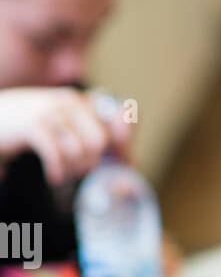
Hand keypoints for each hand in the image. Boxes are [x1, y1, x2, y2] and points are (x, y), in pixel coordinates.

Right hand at [0, 88, 131, 187]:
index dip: (125, 143)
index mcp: (83, 101)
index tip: (117, 160)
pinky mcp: (32, 125)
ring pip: (80, 149)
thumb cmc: (35, 127)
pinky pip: (56, 154)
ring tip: (64, 171)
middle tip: (79, 170)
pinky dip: (57, 171)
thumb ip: (97, 139)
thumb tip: (132, 163)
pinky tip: (53, 175)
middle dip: (93, 162)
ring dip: (73, 169)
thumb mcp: (68, 127)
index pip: (122, 115)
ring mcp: (51, 111)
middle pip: (101, 140)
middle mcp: (70, 102)